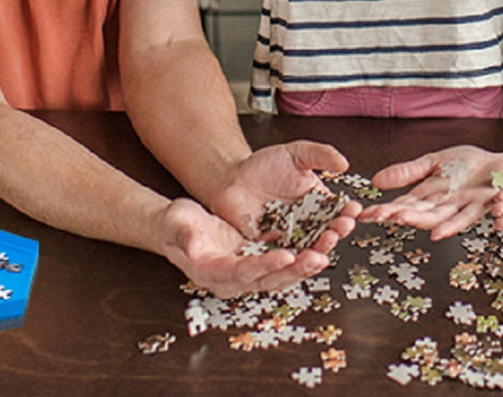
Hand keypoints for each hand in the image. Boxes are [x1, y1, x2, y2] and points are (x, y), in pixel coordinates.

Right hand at [154, 196, 327, 297]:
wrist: (179, 227)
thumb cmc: (175, 226)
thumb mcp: (175, 224)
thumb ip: (183, 235)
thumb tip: (191, 242)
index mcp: (212, 272)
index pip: (243, 272)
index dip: (266, 265)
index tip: (287, 255)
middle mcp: (233, 277)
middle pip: (268, 278)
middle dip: (295, 269)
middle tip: (319, 257)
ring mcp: (246, 269)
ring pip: (280, 272)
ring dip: (304, 262)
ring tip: (327, 249)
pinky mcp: (256, 259)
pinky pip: (282, 259)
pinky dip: (301, 252)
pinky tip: (320, 240)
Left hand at [210, 141, 360, 260]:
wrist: (234, 179)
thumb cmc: (267, 164)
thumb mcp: (297, 154)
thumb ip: (320, 156)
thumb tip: (343, 163)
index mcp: (319, 203)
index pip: (339, 210)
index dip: (348, 211)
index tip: (354, 210)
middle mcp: (308, 224)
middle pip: (327, 232)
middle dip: (337, 231)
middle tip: (342, 227)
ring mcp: (290, 238)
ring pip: (307, 249)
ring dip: (318, 249)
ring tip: (325, 243)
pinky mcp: (270, 249)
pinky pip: (282, 257)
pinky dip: (289, 260)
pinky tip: (296, 257)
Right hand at [360, 145, 502, 239]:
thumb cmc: (471, 165)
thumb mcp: (433, 162)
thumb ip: (408, 172)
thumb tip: (376, 181)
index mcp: (429, 195)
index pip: (402, 204)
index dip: (384, 209)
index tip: (363, 214)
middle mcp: (443, 206)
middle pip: (417, 213)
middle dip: (397, 215)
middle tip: (378, 216)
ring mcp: (462, 207)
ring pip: (437, 217)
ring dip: (419, 222)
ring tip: (400, 220)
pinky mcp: (482, 205)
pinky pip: (466, 217)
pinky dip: (453, 225)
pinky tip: (439, 232)